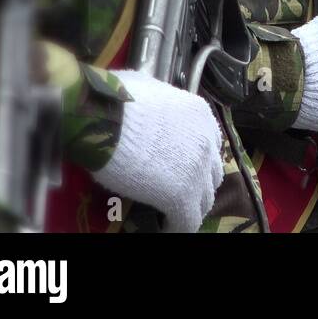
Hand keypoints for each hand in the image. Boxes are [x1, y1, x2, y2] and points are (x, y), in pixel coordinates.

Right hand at [93, 71, 223, 232]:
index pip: (209, 143)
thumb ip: (158, 102)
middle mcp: (206, 141)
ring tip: (173, 213)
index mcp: (200, 115)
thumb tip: (146, 103)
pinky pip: (188, 221)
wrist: (105, 117)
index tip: (180, 166)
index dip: (196, 158)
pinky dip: (178, 227)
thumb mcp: (147, 89)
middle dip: (198, 182)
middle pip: (212, 171)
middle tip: (177, 190)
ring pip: (204, 199)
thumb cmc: (115, 99)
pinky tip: (166, 229)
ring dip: (190, 206)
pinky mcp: (182, 196)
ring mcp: (197, 169)